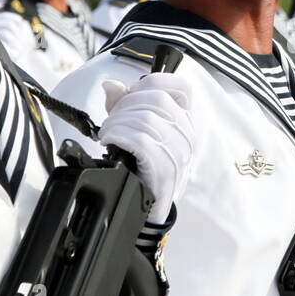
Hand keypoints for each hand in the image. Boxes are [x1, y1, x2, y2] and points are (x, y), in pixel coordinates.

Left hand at [99, 73, 195, 221]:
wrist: (146, 212)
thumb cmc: (140, 171)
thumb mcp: (133, 132)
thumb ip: (123, 106)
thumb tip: (111, 85)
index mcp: (183, 122)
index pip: (180, 87)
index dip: (150, 83)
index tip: (129, 95)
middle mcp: (187, 135)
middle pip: (156, 99)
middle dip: (124, 105)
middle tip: (110, 121)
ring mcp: (179, 154)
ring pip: (145, 119)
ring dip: (117, 123)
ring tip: (107, 135)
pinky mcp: (165, 170)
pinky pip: (141, 140)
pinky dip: (119, 137)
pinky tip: (110, 143)